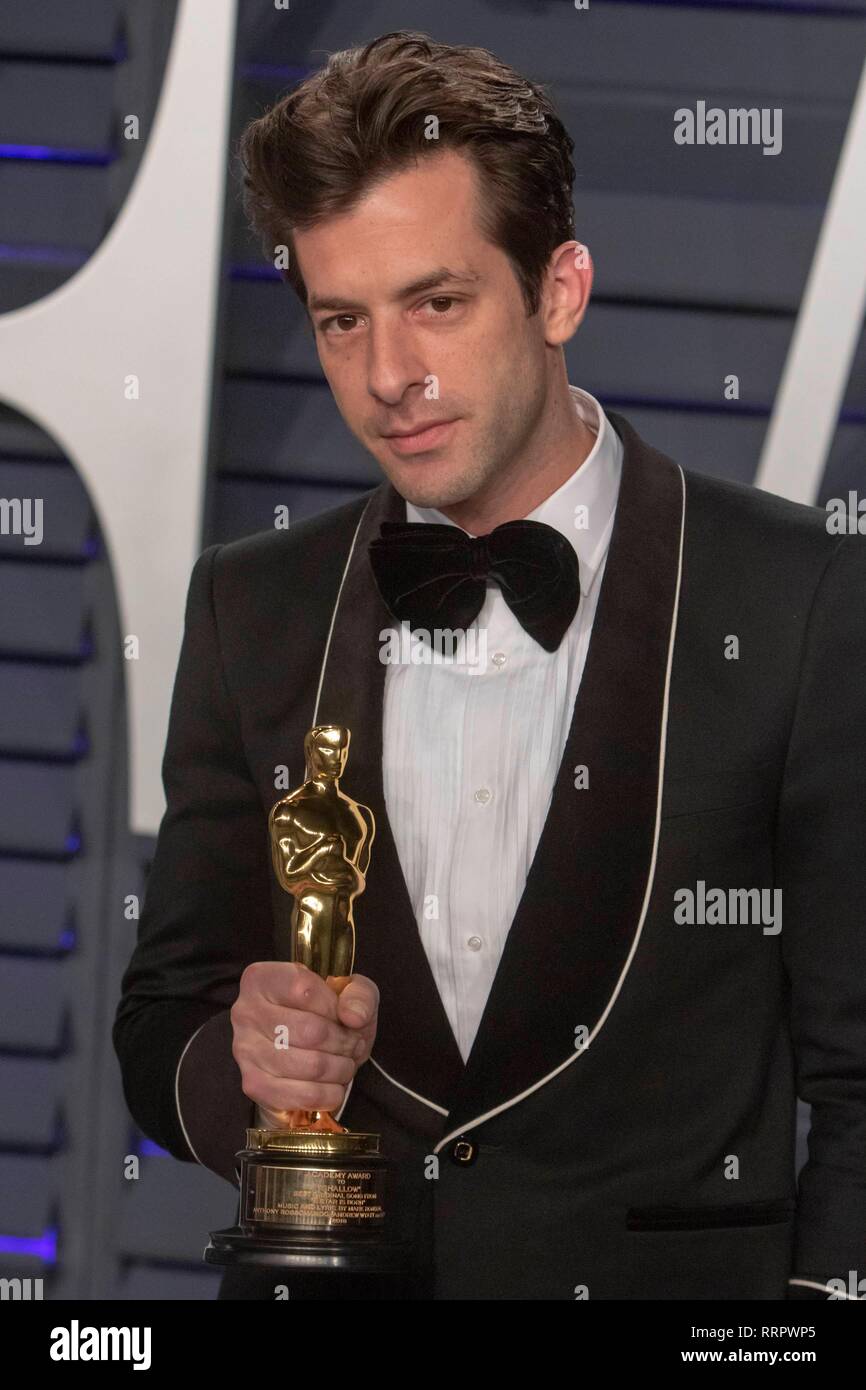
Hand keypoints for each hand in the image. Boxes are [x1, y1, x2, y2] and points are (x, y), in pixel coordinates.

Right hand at [230, 961, 378, 1125]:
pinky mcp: (253, 1085)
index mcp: (262, 978)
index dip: (335, 1007)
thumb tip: (353, 1016)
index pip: (305, 990)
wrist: (304, 1051)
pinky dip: (329, 1094)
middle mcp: (246, 1011)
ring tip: (346, 1063)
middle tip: (354, 1045)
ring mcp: (246, 1050)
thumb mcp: (349, 991)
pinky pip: (303, 1095)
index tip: (345, 1016)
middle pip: (311, 1031)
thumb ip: (359, 994)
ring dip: (341, 1068)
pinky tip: (333, 1085)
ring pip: (311, 1066)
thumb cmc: (324, 1014)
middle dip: (344, 1042)